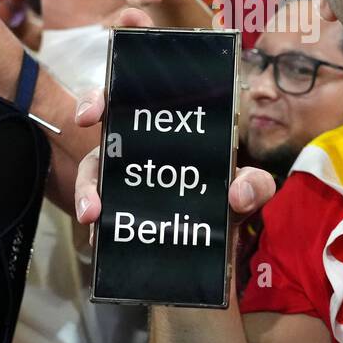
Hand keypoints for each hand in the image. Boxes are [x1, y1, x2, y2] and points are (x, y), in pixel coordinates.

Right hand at [73, 75, 276, 243]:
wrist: (223, 241)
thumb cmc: (229, 197)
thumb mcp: (249, 186)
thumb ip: (255, 184)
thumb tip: (237, 194)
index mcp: (163, 133)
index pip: (125, 104)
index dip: (99, 102)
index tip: (87, 116)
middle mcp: (137, 153)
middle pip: (100, 147)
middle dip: (87, 166)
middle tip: (90, 196)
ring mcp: (126, 185)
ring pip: (94, 183)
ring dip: (87, 196)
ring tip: (93, 217)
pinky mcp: (123, 216)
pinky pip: (104, 219)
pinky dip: (101, 229)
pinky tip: (102, 240)